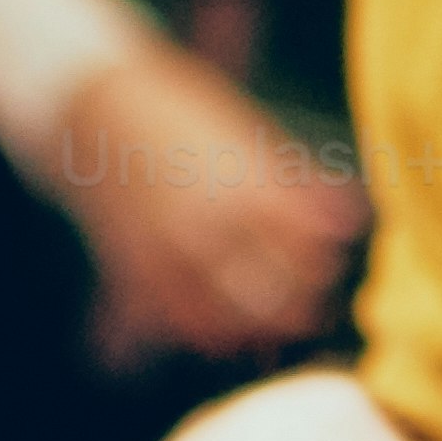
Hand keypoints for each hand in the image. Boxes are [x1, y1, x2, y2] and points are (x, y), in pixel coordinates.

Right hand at [51, 43, 369, 361]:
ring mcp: (166, 255)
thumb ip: (291, 184)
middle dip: (299, 309)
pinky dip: (209, 332)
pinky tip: (228, 330)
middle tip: (315, 310)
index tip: (333, 268)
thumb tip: (346, 217)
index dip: (324, 267)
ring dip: (257, 329)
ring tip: (277, 328)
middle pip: (271, 297)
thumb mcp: (245, 137)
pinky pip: (178, 321)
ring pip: (225, 321)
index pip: (304, 254)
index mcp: (243, 192)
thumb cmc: (181, 111)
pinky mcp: (135, 269)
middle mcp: (205, 231)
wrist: (95, 108)